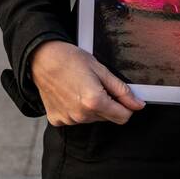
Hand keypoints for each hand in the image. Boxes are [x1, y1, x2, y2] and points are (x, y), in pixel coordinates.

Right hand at [30, 40, 144, 125]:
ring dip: (92, 107)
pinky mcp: (57, 120)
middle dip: (108, 104)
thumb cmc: (70, 59)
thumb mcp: (101, 70)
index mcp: (94, 102)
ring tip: (81, 87)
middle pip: (108, 118)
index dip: (126, 106)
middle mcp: (81, 115)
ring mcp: (68, 119)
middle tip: (96, 85)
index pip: (123, 117)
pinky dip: (76, 109)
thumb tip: (138, 105)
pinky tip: (70, 94)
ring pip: (92, 119)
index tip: (121, 95)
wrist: (42, 58)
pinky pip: (75, 119)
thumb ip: (122, 90)